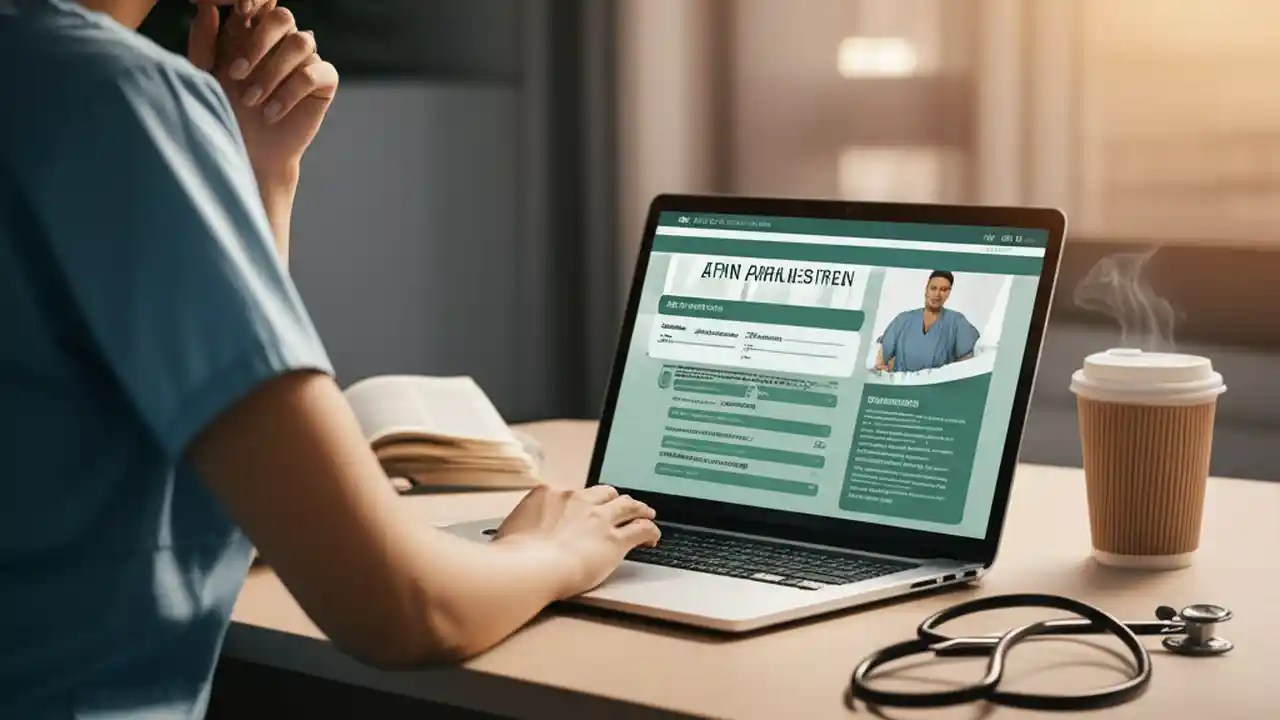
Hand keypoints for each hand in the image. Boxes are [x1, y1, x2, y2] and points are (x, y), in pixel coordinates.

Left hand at [188, 0, 338, 188]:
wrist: (247, 152)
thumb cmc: (224, 111)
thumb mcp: (205, 75)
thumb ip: (203, 40)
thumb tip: (207, 6)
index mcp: (252, 30)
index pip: (261, 1)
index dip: (255, 0)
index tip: (240, 12)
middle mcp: (281, 41)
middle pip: (283, 16)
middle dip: (259, 42)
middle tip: (236, 74)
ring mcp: (305, 60)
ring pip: (301, 42)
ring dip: (272, 72)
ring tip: (251, 101)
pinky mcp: (323, 82)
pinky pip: (317, 73)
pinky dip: (291, 92)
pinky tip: (272, 113)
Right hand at [495, 484, 660, 597]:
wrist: (528, 568)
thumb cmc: (512, 556)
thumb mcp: (509, 531)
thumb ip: (520, 527)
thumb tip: (514, 538)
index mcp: (549, 494)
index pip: (572, 494)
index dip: (581, 502)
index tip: (584, 509)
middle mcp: (577, 500)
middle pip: (604, 493)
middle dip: (613, 499)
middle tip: (620, 507)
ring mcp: (599, 518)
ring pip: (628, 505)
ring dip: (639, 509)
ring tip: (646, 514)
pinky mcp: (615, 539)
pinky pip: (641, 529)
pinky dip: (650, 531)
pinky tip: (653, 538)